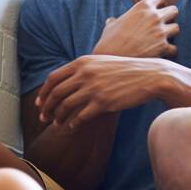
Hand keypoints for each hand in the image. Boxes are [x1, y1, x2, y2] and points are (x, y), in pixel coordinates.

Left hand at [35, 55, 169, 127]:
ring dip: (58, 117)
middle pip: (56, 93)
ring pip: (66, 106)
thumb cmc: (127, 70)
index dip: (44, 92)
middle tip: (43, 118)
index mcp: (83, 62)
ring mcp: (94, 88)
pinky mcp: (103, 102)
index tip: (40, 102)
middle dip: (46, 107)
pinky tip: (72, 127)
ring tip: (56, 124)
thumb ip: (85, 68)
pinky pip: (81, 116)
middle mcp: (85, 74)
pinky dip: (73, 123)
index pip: (53, 78)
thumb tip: (69, 79)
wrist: (150, 75)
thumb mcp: (103, 62)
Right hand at [93, 0, 178, 58]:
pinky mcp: (163, 47)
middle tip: (162, 24)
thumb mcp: (110, 26)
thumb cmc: (109, 42)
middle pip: (174, 10)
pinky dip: (169, 51)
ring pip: (177, 28)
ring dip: (170, 33)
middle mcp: (154, 17)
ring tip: (161, 39)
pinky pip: (174, 48)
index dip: (159, 3)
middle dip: (170, 17)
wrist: (111, 59)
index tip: (155, 10)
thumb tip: (112, 21)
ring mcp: (160, 32)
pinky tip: (161, 53)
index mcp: (142, 6)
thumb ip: (115, 21)